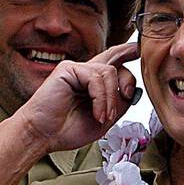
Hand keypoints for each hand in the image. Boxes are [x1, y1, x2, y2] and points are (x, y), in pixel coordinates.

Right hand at [17, 42, 139, 153]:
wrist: (43, 135)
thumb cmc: (67, 130)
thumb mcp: (104, 119)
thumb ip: (119, 104)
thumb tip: (133, 91)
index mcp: (93, 83)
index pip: (114, 62)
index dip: (128, 53)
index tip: (140, 49)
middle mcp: (86, 72)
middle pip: (116, 62)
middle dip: (127, 76)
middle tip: (127, 93)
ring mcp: (77, 69)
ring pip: (110, 73)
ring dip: (111, 100)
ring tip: (103, 118)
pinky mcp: (68, 69)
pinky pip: (96, 78)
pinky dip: (101, 99)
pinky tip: (97, 114)